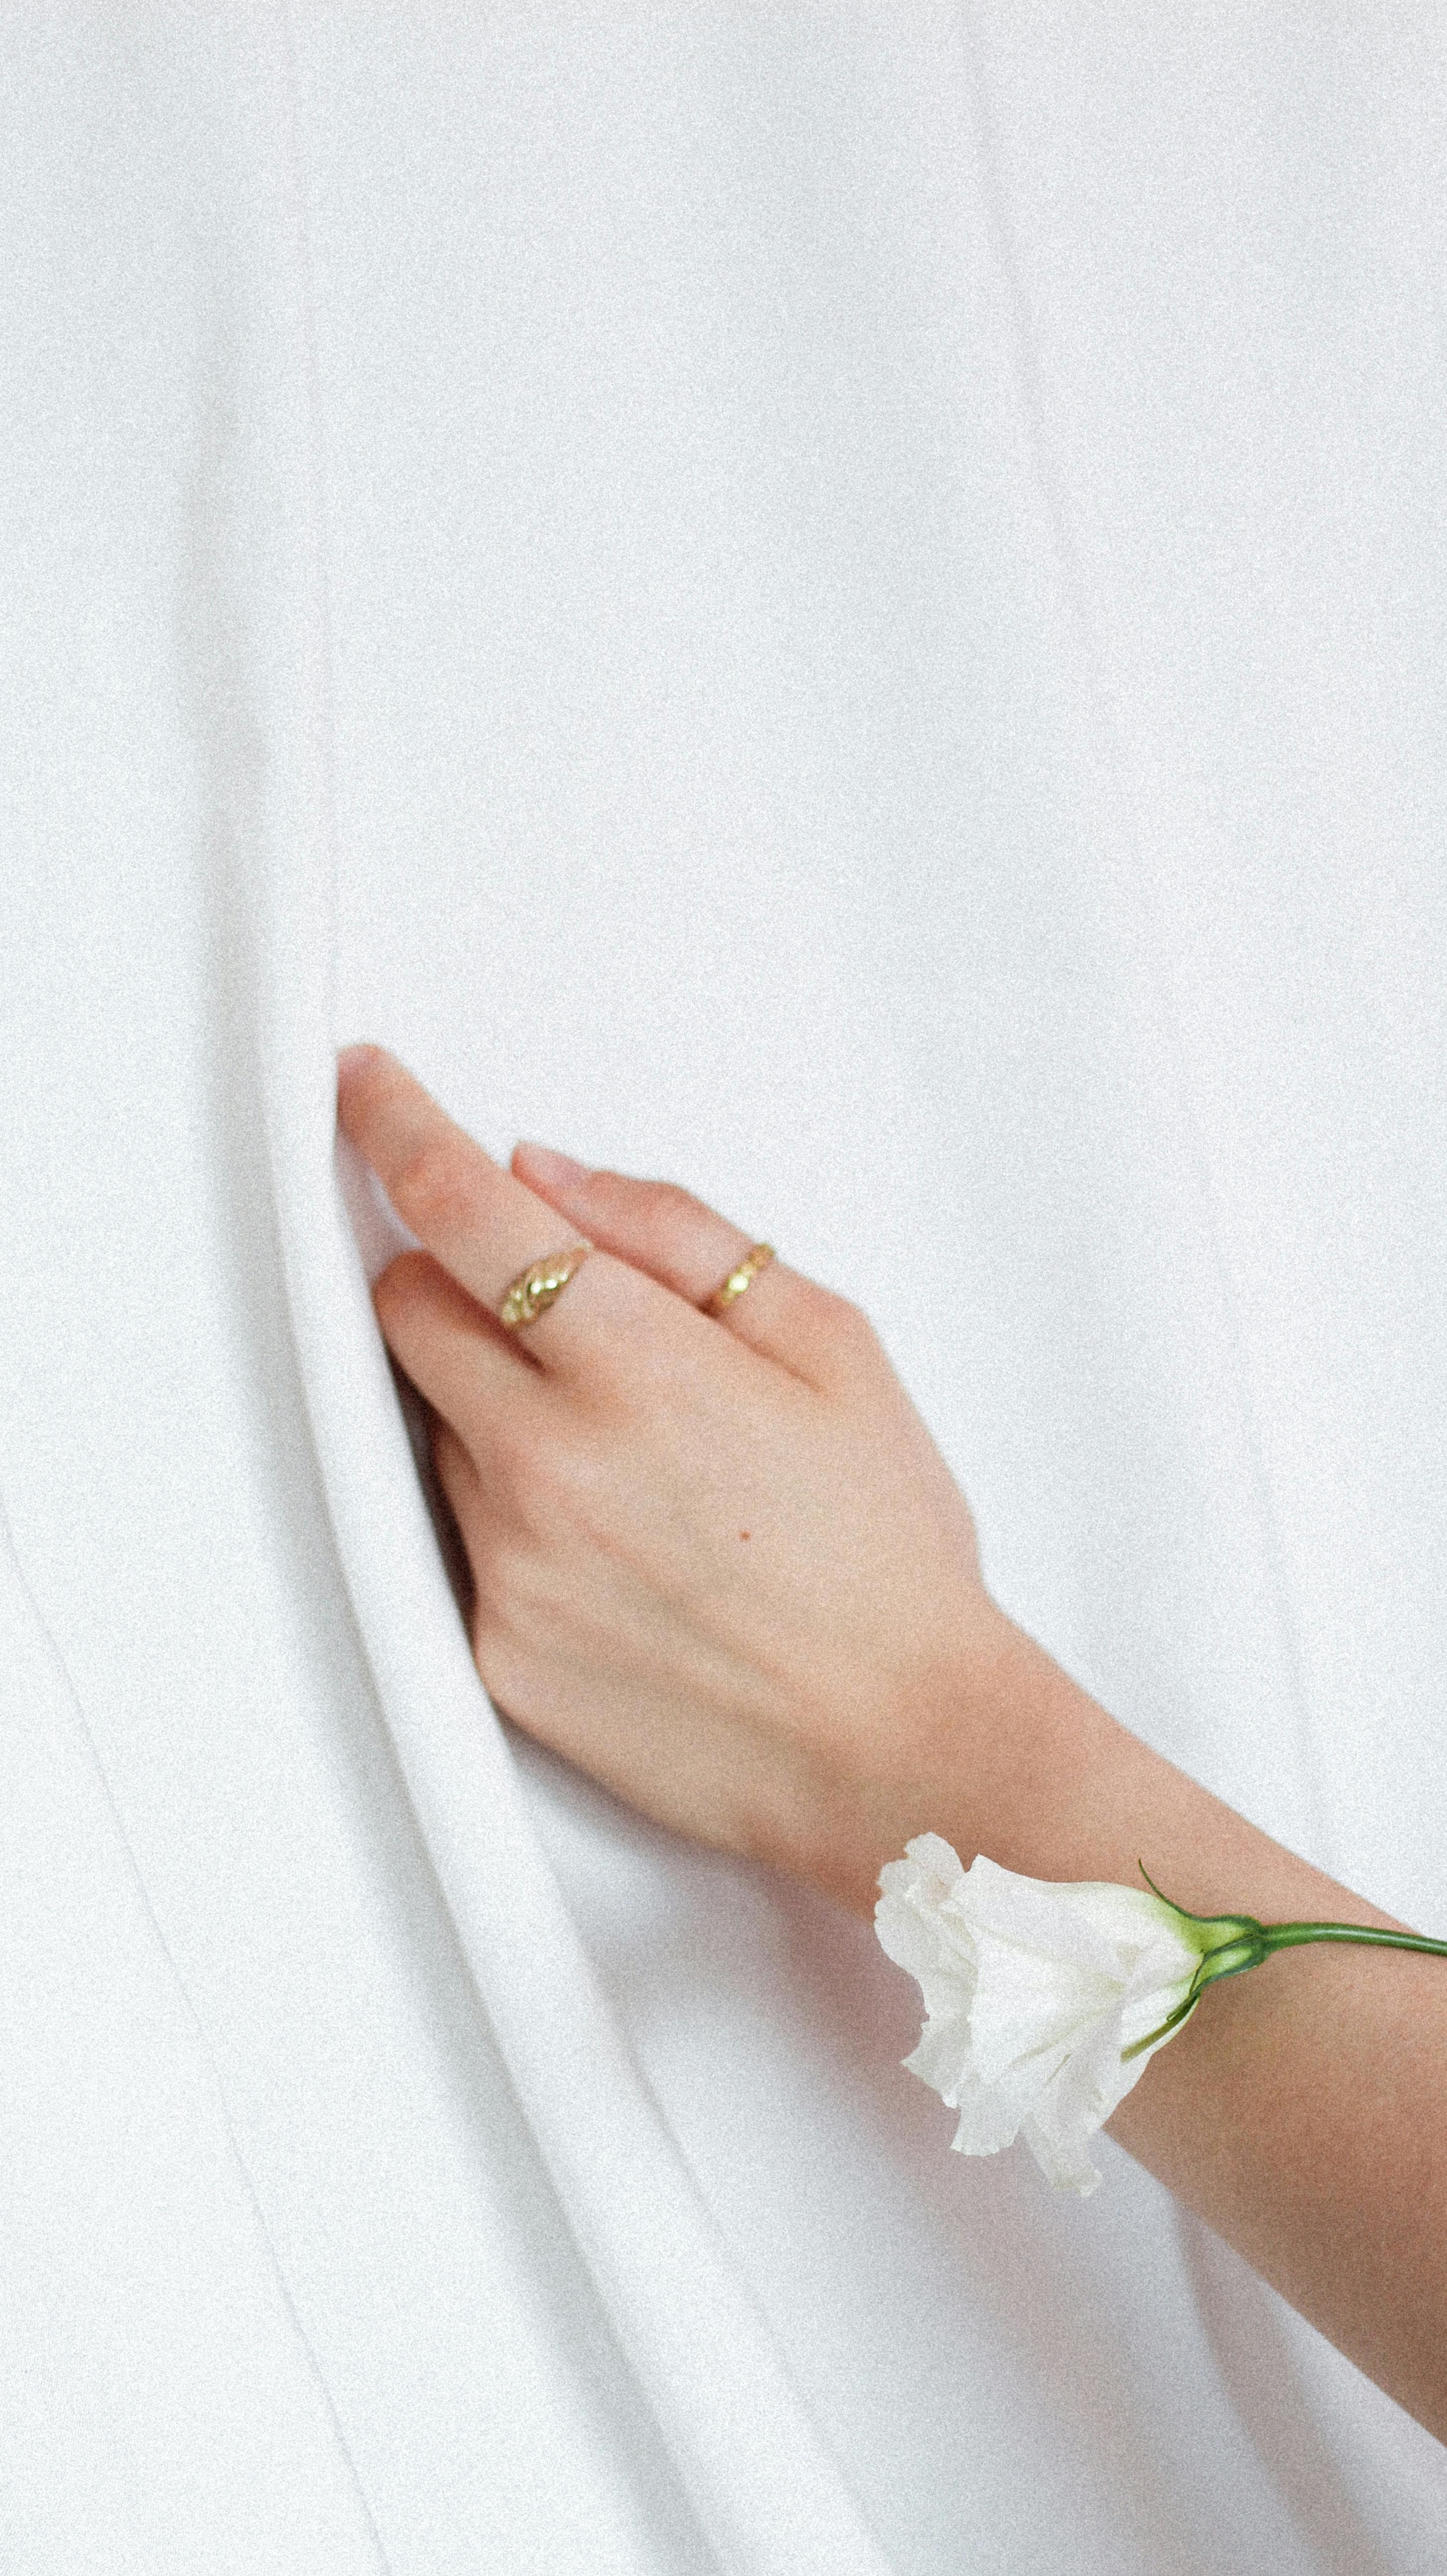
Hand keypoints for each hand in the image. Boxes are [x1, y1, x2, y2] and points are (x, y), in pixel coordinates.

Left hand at [336, 1044, 1014, 1915]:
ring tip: (640, 1475)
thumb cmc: (885, 1556)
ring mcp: (512, 1565)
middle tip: (552, 1316)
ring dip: (500, 1413)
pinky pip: (461, 1543)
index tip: (369, 1090)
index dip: (400, 1130)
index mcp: (638, 1367)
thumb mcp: (832, 1348)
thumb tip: (552, 1176)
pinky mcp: (493, 1653)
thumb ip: (679, 1239)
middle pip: (408, 1311)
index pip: (463, 1210)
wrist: (901, 1751)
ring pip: (438, 1428)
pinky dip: (518, 1520)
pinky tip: (627, 1556)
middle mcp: (551, 1463)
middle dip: (454, 1281)